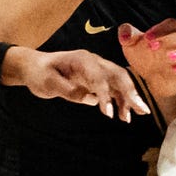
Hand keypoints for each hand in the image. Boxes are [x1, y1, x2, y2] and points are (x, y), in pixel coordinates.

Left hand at [2, 46, 144, 120]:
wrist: (35, 67)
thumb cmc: (39, 73)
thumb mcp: (48, 83)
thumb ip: (69, 90)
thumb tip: (91, 99)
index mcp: (82, 60)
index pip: (100, 77)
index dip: (106, 95)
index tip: (109, 114)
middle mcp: (94, 62)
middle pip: (118, 75)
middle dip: (130, 92)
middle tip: (140, 110)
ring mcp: (97, 70)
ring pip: (119, 82)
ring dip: (129, 97)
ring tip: (137, 115)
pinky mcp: (96, 79)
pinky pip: (113, 89)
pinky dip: (121, 100)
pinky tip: (125, 115)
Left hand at [116, 20, 175, 109]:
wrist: (148, 79)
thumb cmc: (142, 57)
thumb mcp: (131, 45)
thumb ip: (127, 34)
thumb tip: (124, 35)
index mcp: (167, 32)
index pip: (172, 24)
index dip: (161, 29)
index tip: (146, 38)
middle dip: (168, 40)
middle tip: (152, 47)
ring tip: (169, 57)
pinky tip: (175, 71)